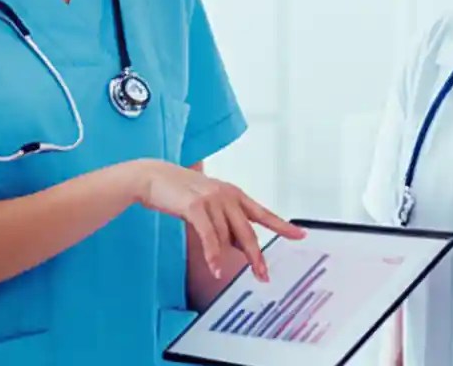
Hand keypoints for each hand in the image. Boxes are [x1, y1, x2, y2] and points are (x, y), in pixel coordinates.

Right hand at [131, 159, 304, 280]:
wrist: (152, 176)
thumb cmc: (180, 191)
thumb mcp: (209, 205)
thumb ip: (225, 223)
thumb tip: (240, 247)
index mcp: (233, 194)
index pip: (263, 213)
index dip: (282, 226)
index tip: (300, 235)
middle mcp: (226, 195)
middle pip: (247, 232)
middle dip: (255, 256)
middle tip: (262, 275)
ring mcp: (211, 200)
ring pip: (225, 237)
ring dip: (223, 258)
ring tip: (221, 271)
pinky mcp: (195, 206)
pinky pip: (209, 237)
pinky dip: (213, 255)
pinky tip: (215, 268)